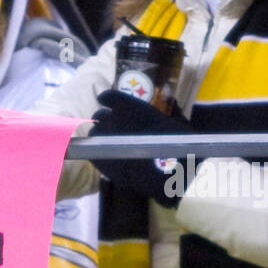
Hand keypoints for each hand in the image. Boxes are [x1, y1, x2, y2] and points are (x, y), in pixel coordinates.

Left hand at [89, 90, 196, 206]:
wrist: (166, 171)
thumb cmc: (174, 143)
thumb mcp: (168, 123)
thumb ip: (152, 119)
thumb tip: (155, 122)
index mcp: (125, 105)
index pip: (107, 97)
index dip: (109, 101)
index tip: (110, 104)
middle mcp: (109, 118)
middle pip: (99, 116)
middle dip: (106, 121)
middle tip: (116, 129)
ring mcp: (101, 139)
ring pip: (94, 134)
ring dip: (102, 137)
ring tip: (114, 145)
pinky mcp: (99, 158)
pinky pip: (93, 152)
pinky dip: (100, 152)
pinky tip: (112, 158)